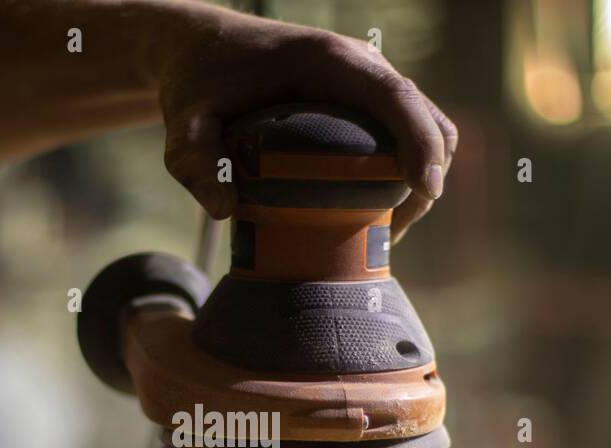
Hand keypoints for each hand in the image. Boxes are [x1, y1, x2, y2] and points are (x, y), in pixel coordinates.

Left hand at [154, 7, 457, 242]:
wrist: (198, 50)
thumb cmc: (196, 83)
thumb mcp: (184, 125)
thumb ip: (194, 161)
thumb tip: (226, 211)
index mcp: (328, 60)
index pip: (394, 95)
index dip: (420, 140)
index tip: (425, 189)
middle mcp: (359, 66)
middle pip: (425, 117)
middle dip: (426, 175)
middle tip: (394, 234)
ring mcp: (365, 84)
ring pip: (422, 128)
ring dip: (419, 179)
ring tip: (387, 232)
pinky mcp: (361, 103)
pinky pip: (402, 135)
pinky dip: (404, 173)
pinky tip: (377, 213)